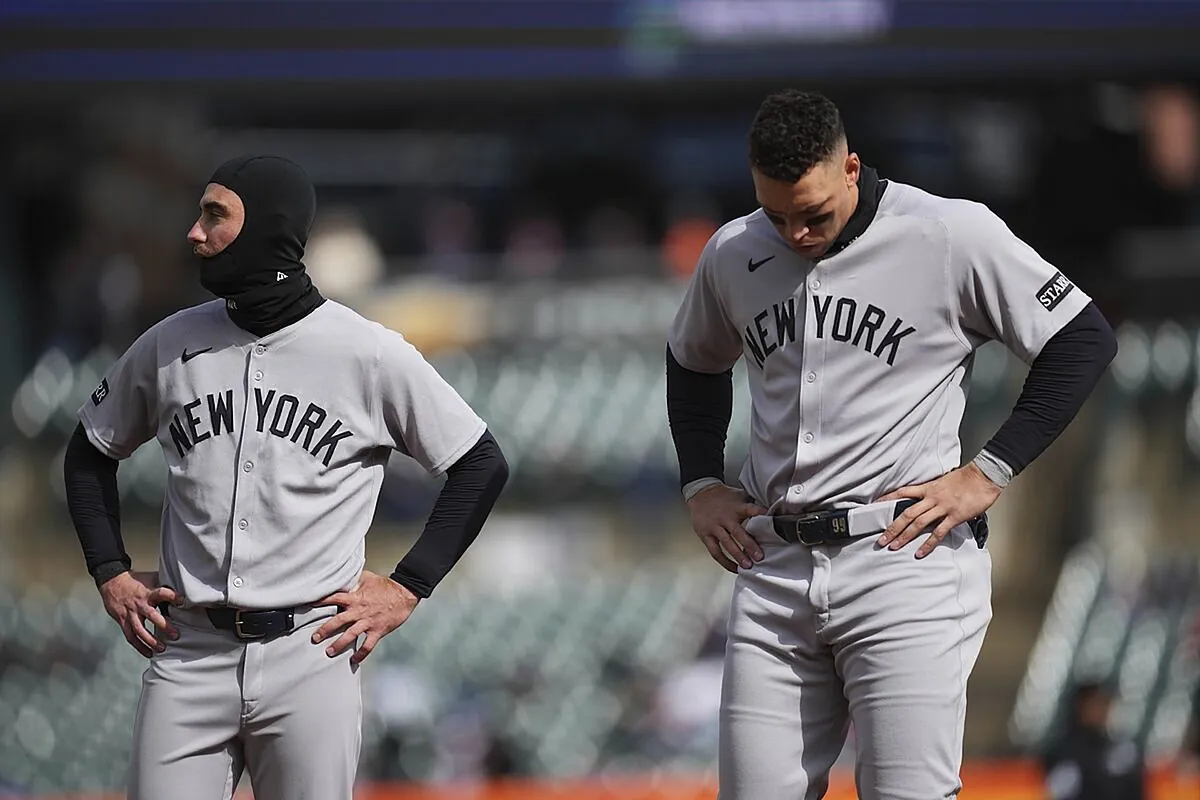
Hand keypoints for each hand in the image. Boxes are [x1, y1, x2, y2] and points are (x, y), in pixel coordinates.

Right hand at [99, 570, 178, 657]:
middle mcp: (139, 604)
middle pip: (152, 616)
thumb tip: (182, 587)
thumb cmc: (135, 581)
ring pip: (140, 630)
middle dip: (164, 626)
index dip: (172, 596)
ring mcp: (130, 614)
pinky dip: (139, 646)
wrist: (112, 582)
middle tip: (175, 635)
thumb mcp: (150, 579)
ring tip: (162, 648)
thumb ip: (164, 585)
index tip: (182, 600)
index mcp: (148, 593)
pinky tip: (148, 653)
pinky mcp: (122, 621)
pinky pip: (131, 636)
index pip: (161, 593)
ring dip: (151, 641)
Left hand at [311, 570, 419, 664]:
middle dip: (325, 630)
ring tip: (329, 652)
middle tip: (315, 638)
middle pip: (338, 621)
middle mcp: (359, 611)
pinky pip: (368, 645)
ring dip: (339, 644)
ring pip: (350, 635)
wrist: (404, 593)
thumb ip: (354, 580)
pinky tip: (354, 660)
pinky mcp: (378, 630)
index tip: (309, 605)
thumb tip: (345, 578)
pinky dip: (361, 654)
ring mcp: (368, 622)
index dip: (320, 601)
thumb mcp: (368, 578)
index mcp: (355, 598)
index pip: (334, 598)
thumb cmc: (387, 586)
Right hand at [686, 484, 767, 572]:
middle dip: (749, 545)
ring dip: (738, 556)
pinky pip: (715, 551)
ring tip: (747, 566)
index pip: (750, 509)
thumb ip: (752, 504)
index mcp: (736, 507)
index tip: (769, 519)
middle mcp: (725, 518)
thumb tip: (772, 510)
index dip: (759, 513)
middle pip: (738, 532)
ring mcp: (715, 527)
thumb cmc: (722, 497)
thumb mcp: (738, 496)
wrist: (700, 494)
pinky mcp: (706, 536)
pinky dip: (725, 561)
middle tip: (759, 556)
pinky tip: (734, 568)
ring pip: (727, 544)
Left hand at [876, 464, 1001, 557]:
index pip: (902, 492)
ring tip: (894, 547)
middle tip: (881, 539)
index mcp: (928, 488)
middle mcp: (932, 498)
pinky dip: (928, 544)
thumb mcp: (945, 481)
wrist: (984, 476)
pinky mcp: (954, 517)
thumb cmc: (967, 478)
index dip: (887, 499)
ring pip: (918, 524)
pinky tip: (920, 552)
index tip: (875, 505)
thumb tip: (927, 498)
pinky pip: (938, 533)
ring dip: (904, 537)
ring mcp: (942, 508)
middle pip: (906, 514)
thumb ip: (934, 490)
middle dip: (892, 528)